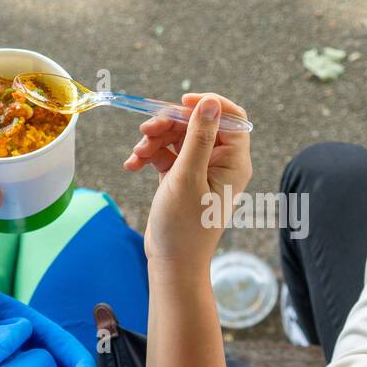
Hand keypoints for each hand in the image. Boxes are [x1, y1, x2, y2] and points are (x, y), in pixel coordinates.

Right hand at [123, 93, 251, 274]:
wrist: (171, 263)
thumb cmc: (184, 227)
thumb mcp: (188, 176)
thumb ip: (199, 136)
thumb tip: (210, 102)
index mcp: (233, 161)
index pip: (231, 117)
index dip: (207, 104)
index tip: (180, 103)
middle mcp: (220, 162)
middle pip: (197, 123)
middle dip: (169, 124)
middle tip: (146, 131)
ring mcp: (200, 169)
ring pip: (178, 136)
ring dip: (154, 140)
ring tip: (137, 155)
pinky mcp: (181, 176)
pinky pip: (166, 153)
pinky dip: (149, 154)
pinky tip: (132, 165)